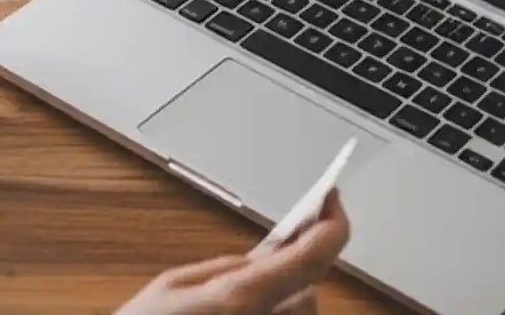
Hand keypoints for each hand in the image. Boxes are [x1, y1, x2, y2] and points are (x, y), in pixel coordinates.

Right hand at [116, 191, 349, 314]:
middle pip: (308, 294)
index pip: (314, 258)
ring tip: (232, 313)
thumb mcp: (171, 286)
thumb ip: (225, 267)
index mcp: (240, 299)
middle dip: (288, 282)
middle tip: (250, 282)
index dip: (332, 225)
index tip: (331, 201)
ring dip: (280, 308)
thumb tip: (267, 256)